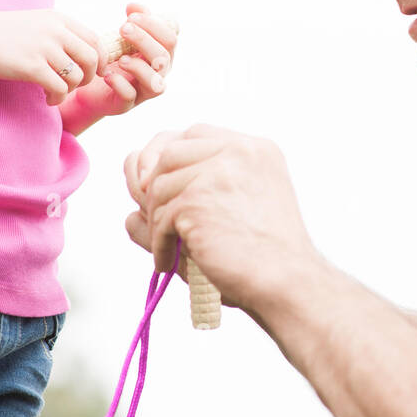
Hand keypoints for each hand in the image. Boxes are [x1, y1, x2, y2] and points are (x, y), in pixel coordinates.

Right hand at [0, 9, 102, 104]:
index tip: (94, 72)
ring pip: (77, 76)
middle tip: (76, 85)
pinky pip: (60, 89)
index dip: (100, 60)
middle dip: (89, 77)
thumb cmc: (0, 33)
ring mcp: (44, 48)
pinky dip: (58, 98)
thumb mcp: (35, 23)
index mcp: (58, 19)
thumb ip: (58, 33)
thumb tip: (83, 53)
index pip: (95, 39)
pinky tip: (48, 99)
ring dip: (71, 90)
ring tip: (57, 92)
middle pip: (92, 58)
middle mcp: (55, 31)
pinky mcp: (32, 67)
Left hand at [73, 2, 177, 118]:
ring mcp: (144, 89)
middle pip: (163, 55)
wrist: (91, 86)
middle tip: (123, 28)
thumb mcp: (123, 37)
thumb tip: (134, 6)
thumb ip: (134, 21)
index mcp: (161, 52)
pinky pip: (130, 97)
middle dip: (144, 39)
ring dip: (138, 67)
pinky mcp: (127, 103)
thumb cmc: (114, 57)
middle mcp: (159, 72)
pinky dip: (120, 85)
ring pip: (155, 82)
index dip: (155, 24)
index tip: (132, 15)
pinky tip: (108, 75)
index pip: (171, 36)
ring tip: (120, 58)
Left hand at [123, 123, 317, 315]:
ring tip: (168, 248)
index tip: (156, 186)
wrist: (287, 282)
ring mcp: (218, 171)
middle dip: (153, 185)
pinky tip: (168, 261)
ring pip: (160, 185)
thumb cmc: (264, 258)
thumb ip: (187, 202)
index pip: (196, 134)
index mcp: (255, 149)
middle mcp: (239, 151)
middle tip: (155, 219)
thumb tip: (128, 215)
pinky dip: (159, 242)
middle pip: (170, 151)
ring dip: (157, 220)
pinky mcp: (198, 198)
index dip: (168, 156)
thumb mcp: (231, 217)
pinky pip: (159, 216)